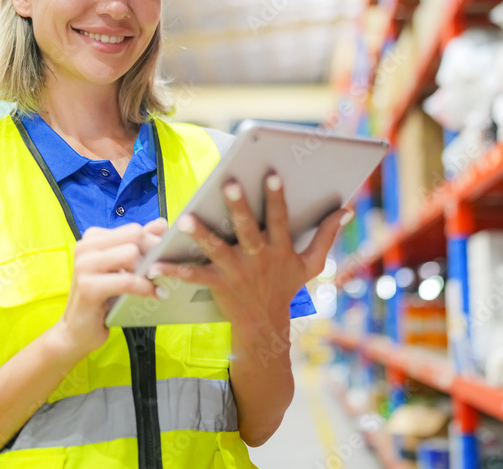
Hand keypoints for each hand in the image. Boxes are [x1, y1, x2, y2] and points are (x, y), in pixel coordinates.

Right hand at [53, 218, 167, 357]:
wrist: (77, 332)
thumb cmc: (102, 299)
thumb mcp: (120, 269)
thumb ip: (138, 245)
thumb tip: (161, 223)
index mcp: (92, 239)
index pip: (134, 229)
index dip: (155, 241)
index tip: (168, 257)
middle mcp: (85, 247)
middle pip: (134, 236)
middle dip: (156, 252)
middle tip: (167, 269)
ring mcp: (84, 265)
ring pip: (131, 253)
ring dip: (151, 270)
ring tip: (160, 283)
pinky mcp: (88, 287)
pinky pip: (127, 280)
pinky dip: (146, 288)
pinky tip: (157, 295)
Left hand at [152, 174, 352, 333]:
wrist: (266, 327)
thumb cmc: (285, 287)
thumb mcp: (311, 265)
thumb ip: (326, 235)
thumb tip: (346, 209)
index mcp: (280, 249)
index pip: (280, 219)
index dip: (277, 198)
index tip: (272, 175)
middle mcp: (258, 258)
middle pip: (248, 229)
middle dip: (240, 206)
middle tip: (228, 183)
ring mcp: (236, 272)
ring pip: (218, 250)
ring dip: (202, 235)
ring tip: (186, 218)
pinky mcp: (217, 285)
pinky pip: (194, 276)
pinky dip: (175, 270)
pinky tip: (156, 263)